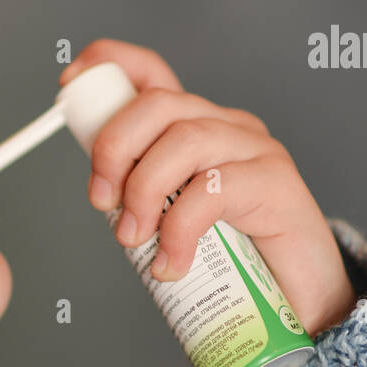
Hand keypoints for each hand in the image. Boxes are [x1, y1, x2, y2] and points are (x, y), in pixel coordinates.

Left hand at [60, 39, 357, 336]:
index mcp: (193, 127)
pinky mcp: (277, 182)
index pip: (151, 74)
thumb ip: (140, 197)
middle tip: (103, 203)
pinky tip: (172, 263)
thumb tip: (100, 192)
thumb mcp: (169, 220)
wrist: (298, 301)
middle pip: (158, 104)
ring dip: (143, 192)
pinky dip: (178, 231)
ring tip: (135, 239)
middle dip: (114, 149)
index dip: (109, 65)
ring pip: (184, 141)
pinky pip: (213, 191)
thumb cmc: (230, 261)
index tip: (68, 86)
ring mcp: (255, 149)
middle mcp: (225, 126)